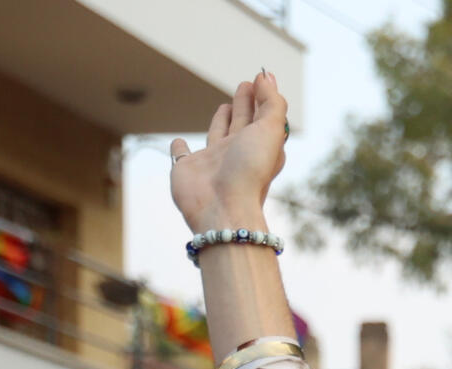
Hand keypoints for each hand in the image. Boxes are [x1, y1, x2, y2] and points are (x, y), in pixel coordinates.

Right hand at [169, 70, 287, 233]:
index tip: (261, 78)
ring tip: (224, 106)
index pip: (264, 116)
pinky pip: (182, 155)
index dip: (263, 97)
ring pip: (217, 135)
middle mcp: (238, 153)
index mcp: (260, 145)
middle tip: (245, 85)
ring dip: (221, 121)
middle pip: (242, 123)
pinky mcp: (188, 170)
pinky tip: (179, 142)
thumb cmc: (249, 172)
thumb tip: (266, 77)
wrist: (223, 209)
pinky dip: (179, 148)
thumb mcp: (270, 131)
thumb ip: (271, 104)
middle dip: (245, 104)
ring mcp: (213, 162)